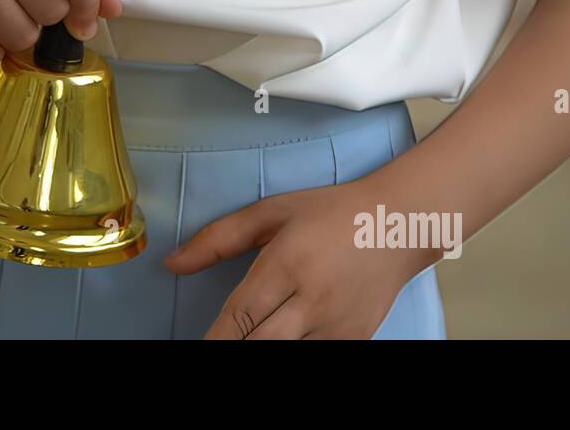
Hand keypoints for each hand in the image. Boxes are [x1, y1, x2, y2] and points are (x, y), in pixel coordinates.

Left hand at [164, 178, 438, 338]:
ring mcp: (336, 325)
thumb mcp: (271, 212)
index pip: (241, 317)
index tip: (200, 345)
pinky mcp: (355, 340)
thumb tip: (172, 264)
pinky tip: (284, 335)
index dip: (216, 339)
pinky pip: (315, 356)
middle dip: (236, 347)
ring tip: (253, 335)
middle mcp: (312, 300)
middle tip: (221, 341)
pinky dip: (293, 351)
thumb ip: (218, 239)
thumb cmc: (329, 213)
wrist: (397, 225)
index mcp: (287, 264)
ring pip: (288, 356)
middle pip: (260, 345)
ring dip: (264, 348)